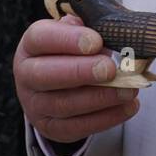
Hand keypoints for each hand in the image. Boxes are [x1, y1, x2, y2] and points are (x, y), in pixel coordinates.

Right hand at [14, 15, 139, 143]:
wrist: (63, 80)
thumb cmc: (76, 49)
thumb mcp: (80, 31)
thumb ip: (93, 28)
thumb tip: (116, 35)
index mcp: (32, 44)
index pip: (41, 38)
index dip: (68, 40)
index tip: (96, 41)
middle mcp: (27, 74)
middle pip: (45, 75)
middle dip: (81, 72)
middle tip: (111, 69)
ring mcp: (35, 104)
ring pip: (63, 104)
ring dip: (100, 98)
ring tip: (129, 89)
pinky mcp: (50, 127)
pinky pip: (75, 127)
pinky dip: (105, 118)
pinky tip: (128, 106)